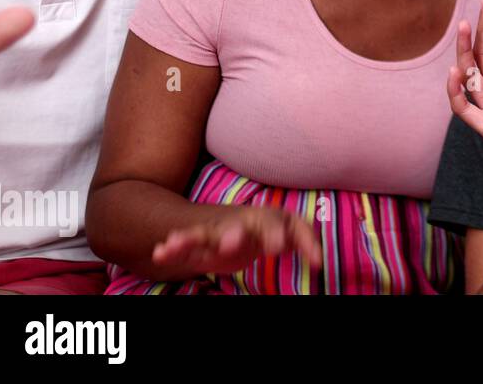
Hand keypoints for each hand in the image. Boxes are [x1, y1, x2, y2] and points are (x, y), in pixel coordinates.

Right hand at [151, 205, 323, 274]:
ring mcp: (220, 229)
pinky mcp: (199, 239)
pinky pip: (186, 241)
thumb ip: (302, 242)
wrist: (226, 223)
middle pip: (244, 224)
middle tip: (236, 242)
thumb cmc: (261, 230)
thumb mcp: (285, 234)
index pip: (286, 223)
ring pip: (210, 232)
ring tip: (180, 243)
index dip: (297, 238)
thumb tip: (319, 262)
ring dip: (197, 236)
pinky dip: (174, 245)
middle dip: (239, 232)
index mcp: (269, 219)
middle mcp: (244, 221)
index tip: (295, 253)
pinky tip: (163, 251)